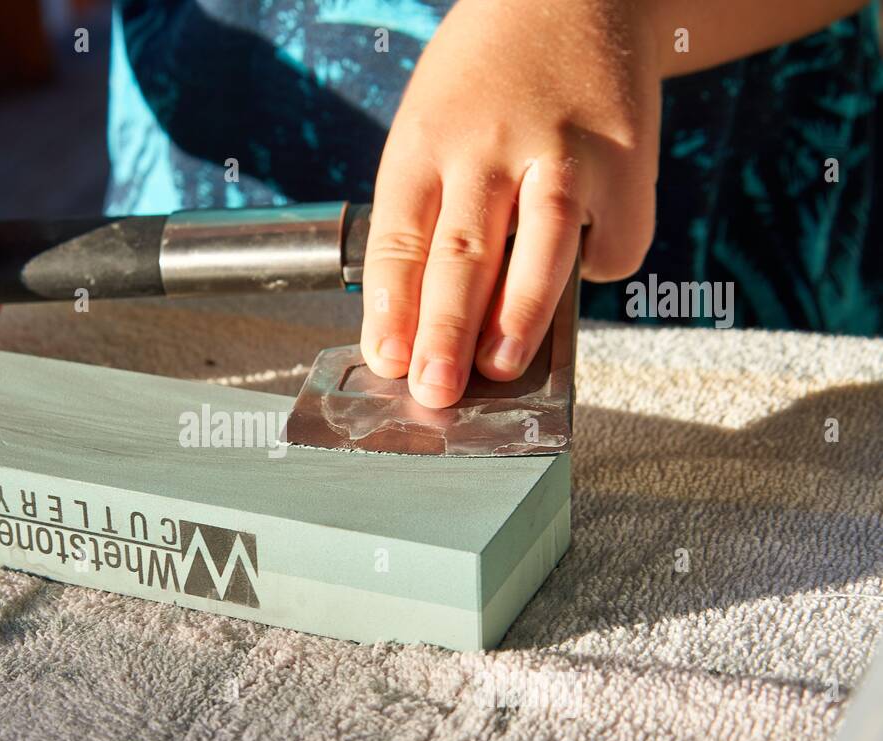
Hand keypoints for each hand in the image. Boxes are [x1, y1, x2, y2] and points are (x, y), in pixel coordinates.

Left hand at [360, 0, 661, 406]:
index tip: (387, 361)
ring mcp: (561, 151)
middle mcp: (487, 144)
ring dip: (517, 319)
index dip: (391, 309)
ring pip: (538, 249)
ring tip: (501, 369)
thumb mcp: (430, 125)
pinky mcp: (626, 158)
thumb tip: (424, 322)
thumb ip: (427, 213)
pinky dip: (598, 270)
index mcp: (423, 141)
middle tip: (435, 390)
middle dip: (443, 333)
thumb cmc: (486, 78)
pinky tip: (578, 276)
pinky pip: (613, 240)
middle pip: (460, 254)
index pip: (397, 239)